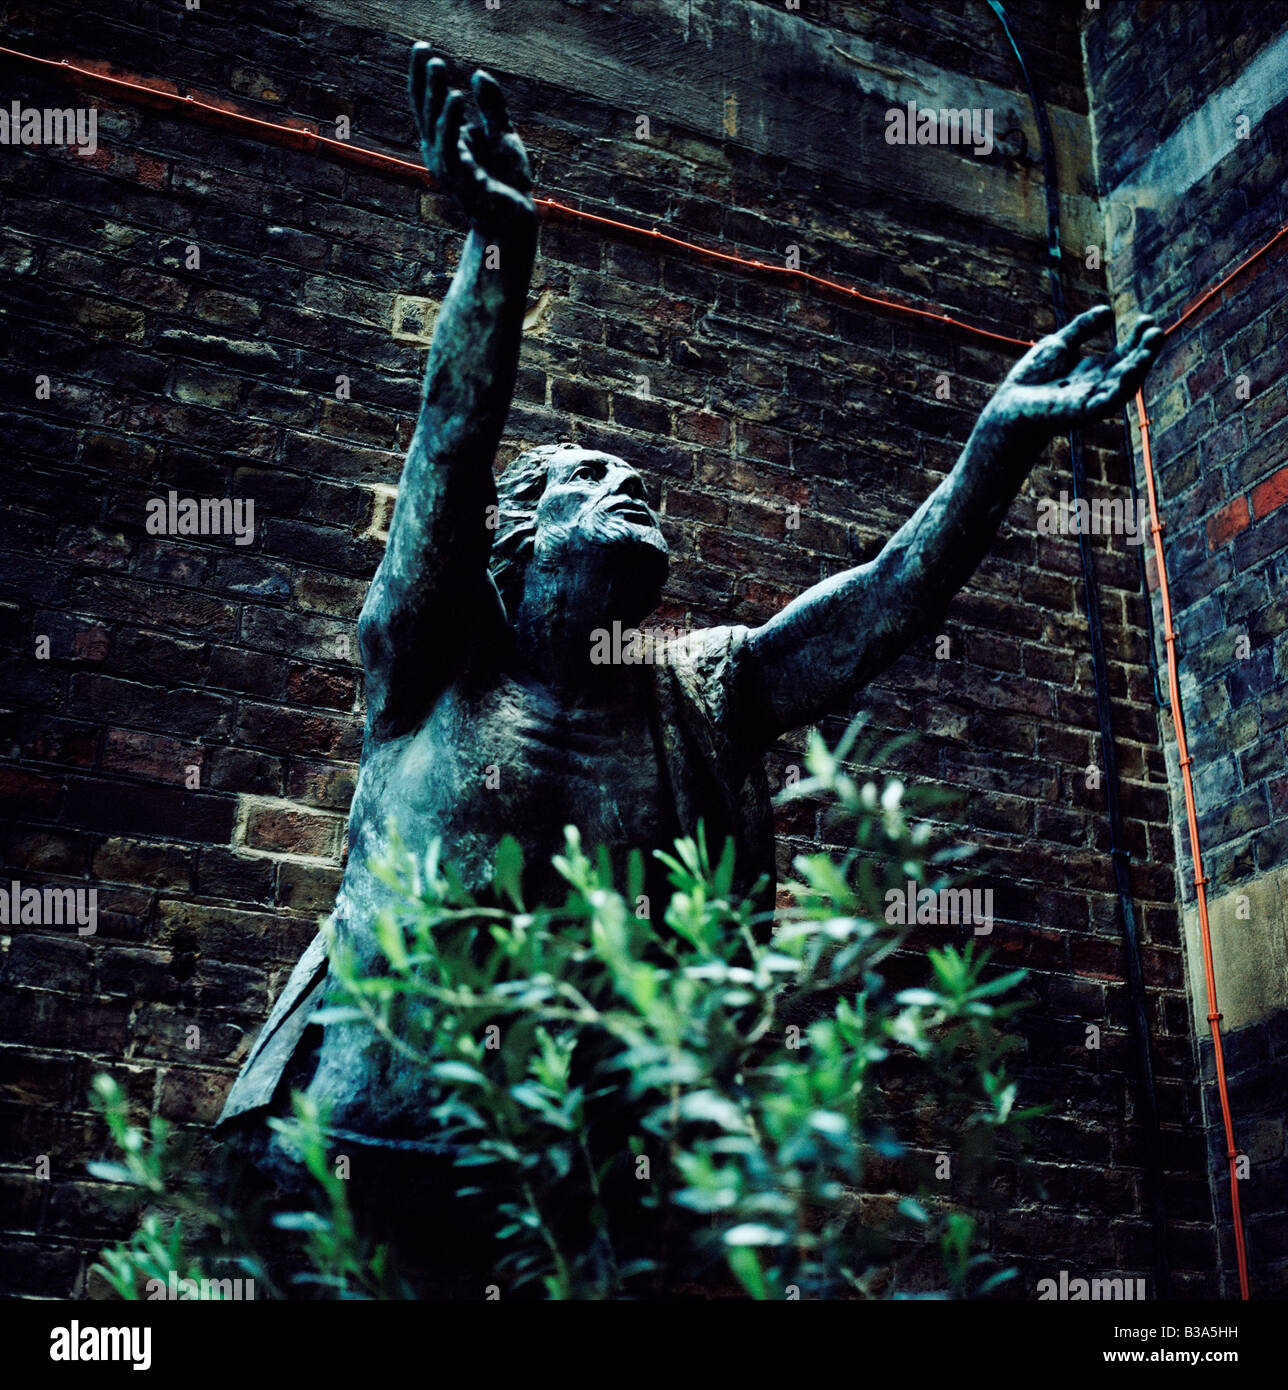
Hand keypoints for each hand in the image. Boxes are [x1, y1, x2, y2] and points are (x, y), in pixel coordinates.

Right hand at [409, 43, 535, 236]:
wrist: (514, 220)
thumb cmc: (506, 181)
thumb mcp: (502, 135)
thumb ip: (491, 106)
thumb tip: (477, 73)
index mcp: (446, 141)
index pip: (429, 104)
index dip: (423, 76)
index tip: (422, 45)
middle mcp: (440, 153)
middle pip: (426, 111)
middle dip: (425, 80)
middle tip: (425, 49)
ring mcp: (449, 168)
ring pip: (435, 126)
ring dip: (436, 94)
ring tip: (439, 65)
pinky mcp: (463, 180)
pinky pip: (452, 148)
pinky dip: (451, 123)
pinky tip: (457, 98)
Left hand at [991, 307, 1162, 430]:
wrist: (1009, 405)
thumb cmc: (1031, 378)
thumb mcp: (1060, 344)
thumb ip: (1082, 328)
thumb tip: (1108, 310)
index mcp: (1096, 371)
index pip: (1125, 353)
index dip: (1138, 337)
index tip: (1146, 318)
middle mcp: (1099, 386)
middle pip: (1130, 367)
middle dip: (1145, 350)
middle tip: (1156, 329)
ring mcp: (1093, 399)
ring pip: (1125, 384)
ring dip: (1141, 365)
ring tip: (1152, 345)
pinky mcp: (1083, 412)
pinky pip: (1108, 400)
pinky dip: (1121, 386)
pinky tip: (1130, 370)